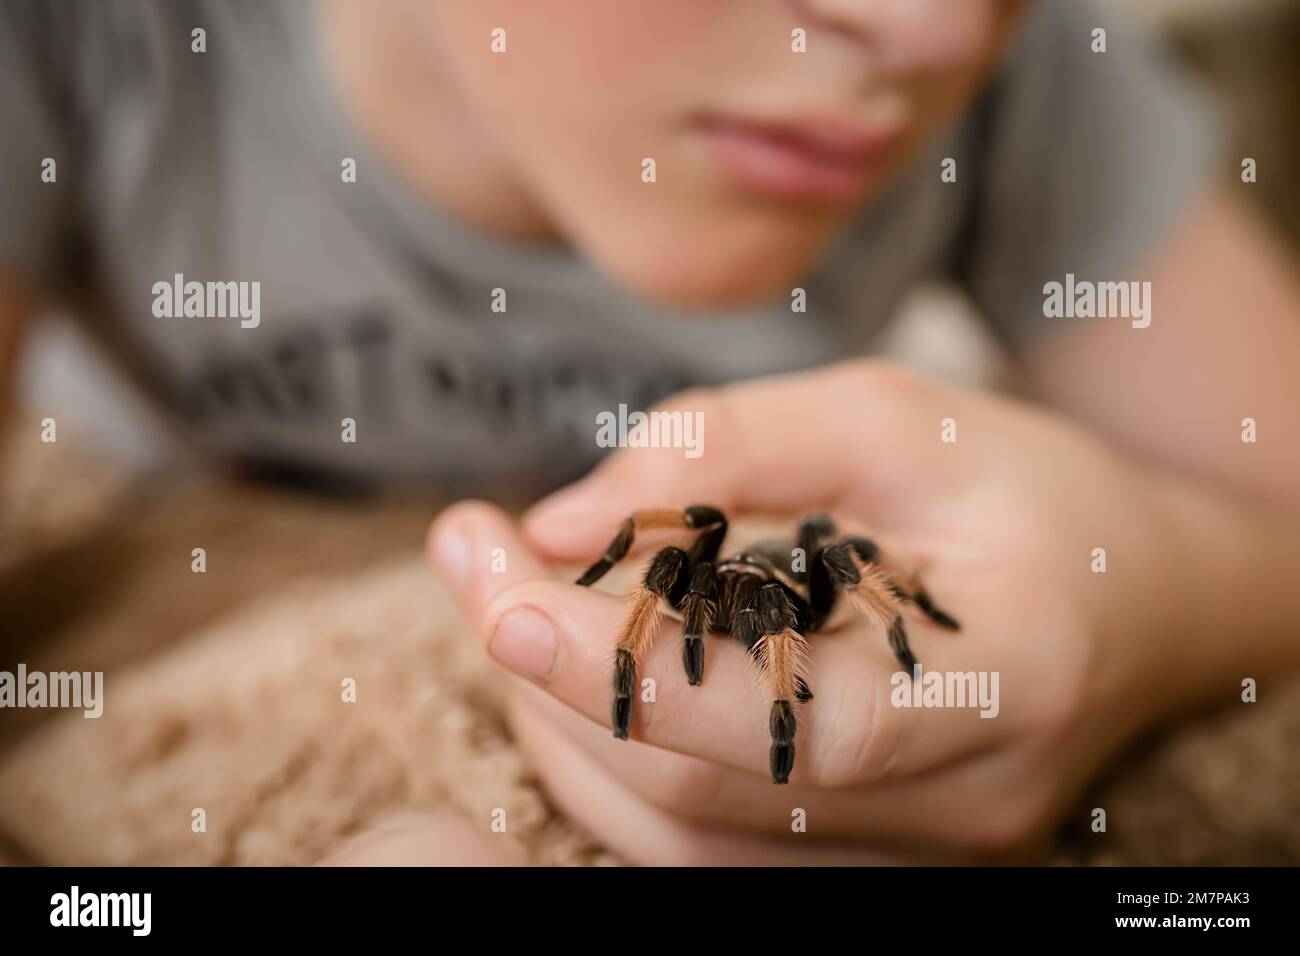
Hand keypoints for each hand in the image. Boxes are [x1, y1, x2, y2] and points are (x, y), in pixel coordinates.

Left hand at [428, 361, 1215, 862]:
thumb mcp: (896, 414)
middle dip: (555, 674)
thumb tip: (559, 525)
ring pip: (678, 838)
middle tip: (476, 556)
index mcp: (1007, 670)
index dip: (634, 671)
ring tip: (516, 602)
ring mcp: (918, 857)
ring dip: (564, 721)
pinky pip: (699, 847)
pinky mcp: (871, 866)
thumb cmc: (1021, 490)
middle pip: (705, 785)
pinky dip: (611, 762)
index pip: (796, 715)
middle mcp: (964, 799)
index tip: (502, 595)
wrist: (1133, 602)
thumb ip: (729, 448)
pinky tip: (584, 672)